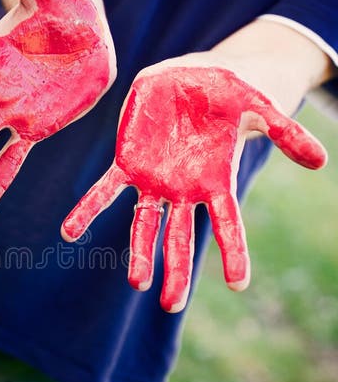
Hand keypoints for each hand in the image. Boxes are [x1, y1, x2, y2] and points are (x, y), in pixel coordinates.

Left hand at [61, 60, 327, 312]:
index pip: (227, 225)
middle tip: (171, 305)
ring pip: (144, 225)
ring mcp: (154, 181)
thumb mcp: (260, 108)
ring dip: (139, 253)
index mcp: (215, 182)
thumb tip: (322, 161)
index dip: (234, 253)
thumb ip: (285, 134)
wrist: (195, 76)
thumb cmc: (231, 93)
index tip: (239, 285)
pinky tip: (69, 232)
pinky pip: (105, 191)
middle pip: (181, 239)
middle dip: (176, 271)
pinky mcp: (129, 164)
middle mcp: (183, 190)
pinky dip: (88, 210)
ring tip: (135, 283)